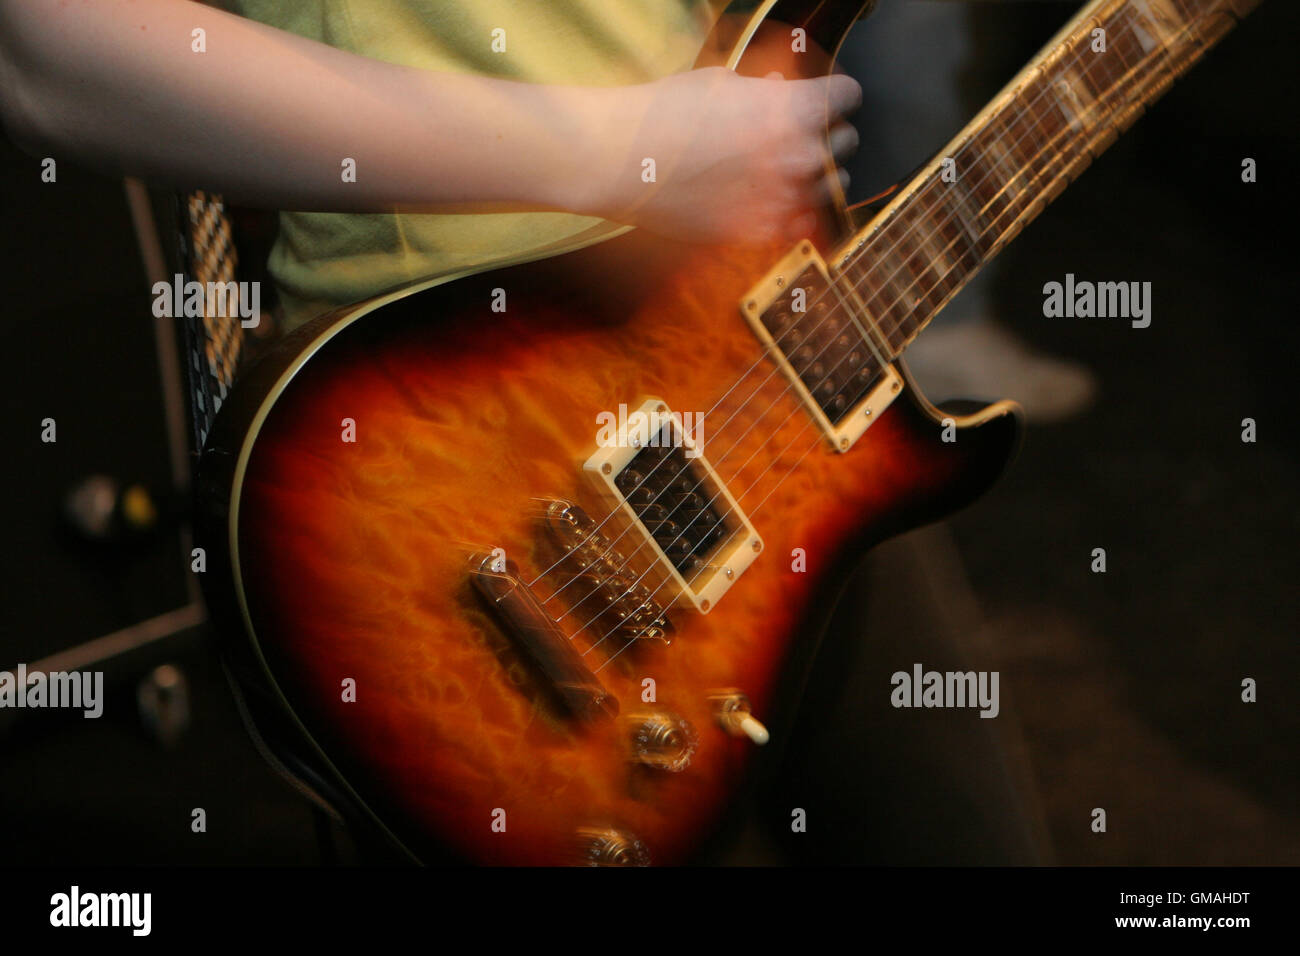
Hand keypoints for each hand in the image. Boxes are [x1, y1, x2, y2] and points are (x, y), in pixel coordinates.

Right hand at [592, 67, 860, 243]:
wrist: (622, 162)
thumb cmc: (664, 115)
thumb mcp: (722, 83)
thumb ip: (765, 89)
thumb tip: (780, 89)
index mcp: (795, 108)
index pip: (849, 96)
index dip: (835, 93)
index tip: (826, 97)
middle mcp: (799, 155)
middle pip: (847, 141)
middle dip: (828, 133)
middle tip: (803, 131)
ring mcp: (783, 198)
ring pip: (835, 187)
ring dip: (820, 174)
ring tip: (793, 167)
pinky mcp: (760, 232)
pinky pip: (802, 223)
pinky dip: (796, 211)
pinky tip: (776, 199)